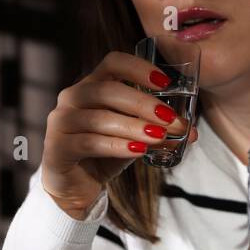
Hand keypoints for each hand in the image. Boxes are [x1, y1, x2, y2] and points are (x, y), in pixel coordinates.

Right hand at [40, 50, 197, 218]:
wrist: (76, 187)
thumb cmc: (105, 153)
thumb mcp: (136, 139)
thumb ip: (158, 131)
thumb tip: (191, 131)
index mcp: (93, 86)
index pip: (113, 62)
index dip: (139, 68)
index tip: (166, 83)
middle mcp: (73, 97)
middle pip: (108, 90)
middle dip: (144, 104)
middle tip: (171, 119)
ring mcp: (62, 121)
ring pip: (100, 117)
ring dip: (134, 127)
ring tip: (159, 136)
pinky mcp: (58, 147)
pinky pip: (90, 142)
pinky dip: (118, 146)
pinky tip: (138, 151)